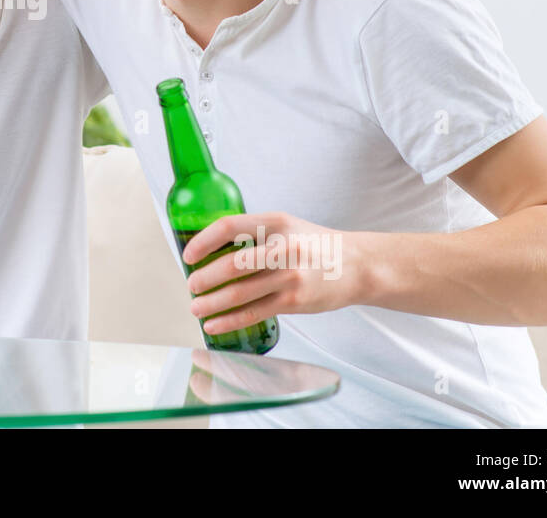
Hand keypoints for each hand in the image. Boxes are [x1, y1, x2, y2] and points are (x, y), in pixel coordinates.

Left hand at [181, 211, 363, 337]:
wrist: (358, 265)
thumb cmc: (314, 245)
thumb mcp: (286, 226)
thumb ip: (255, 233)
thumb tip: (212, 249)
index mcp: (275, 223)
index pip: (229, 227)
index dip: (203, 241)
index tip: (188, 254)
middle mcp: (283, 248)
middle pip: (231, 264)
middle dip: (204, 278)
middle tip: (190, 286)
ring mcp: (289, 277)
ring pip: (239, 293)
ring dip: (211, 303)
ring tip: (196, 307)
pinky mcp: (294, 302)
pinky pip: (254, 313)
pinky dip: (229, 321)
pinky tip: (215, 324)